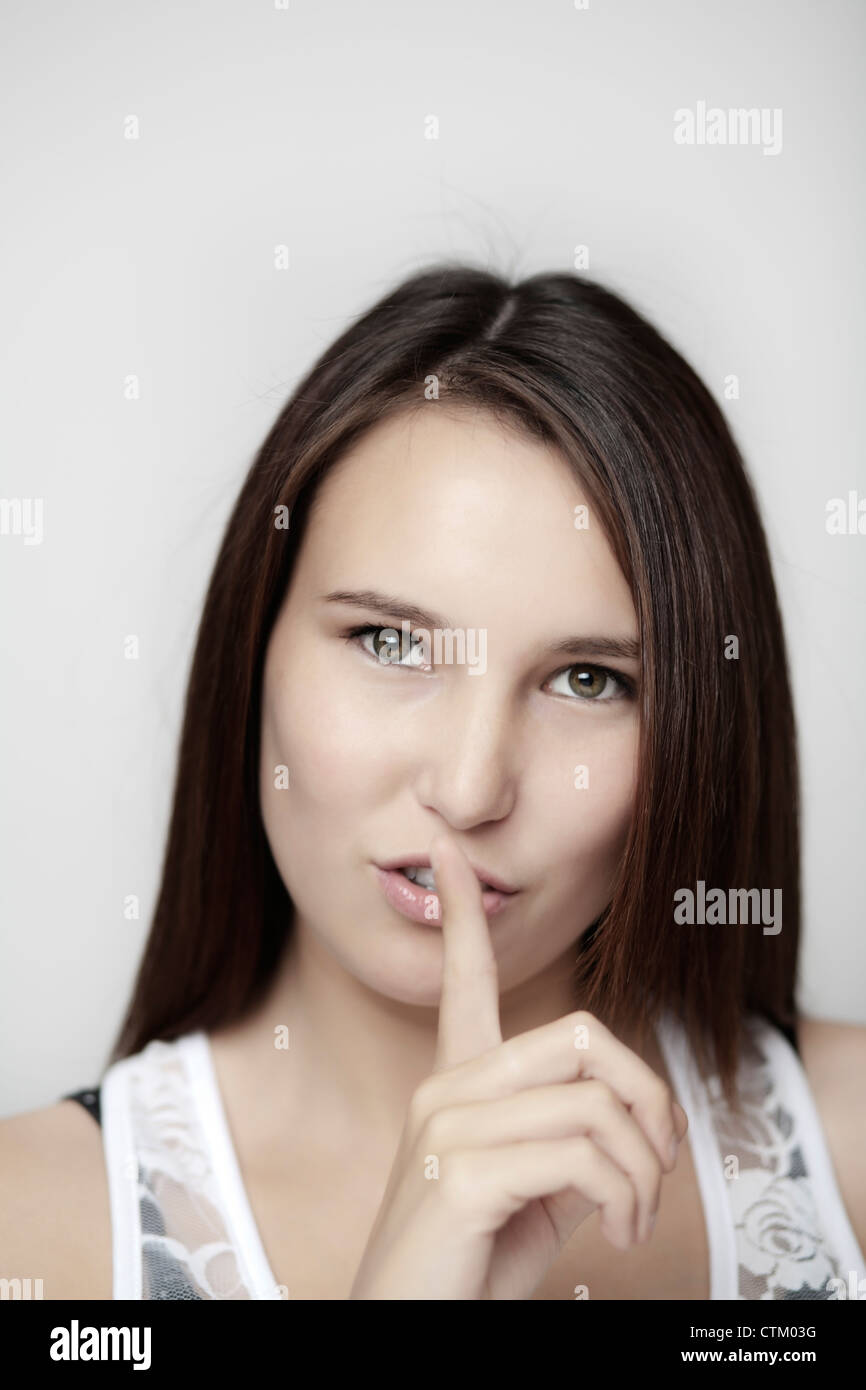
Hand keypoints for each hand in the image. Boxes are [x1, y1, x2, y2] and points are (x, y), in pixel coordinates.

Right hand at [349, 828, 687, 1299]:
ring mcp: (448, 1128)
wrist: (408, 1331)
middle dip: (648, 1097)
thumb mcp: (534, 1196)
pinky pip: (583, 1155)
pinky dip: (626, 1197)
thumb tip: (644, 1121)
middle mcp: (446, 1091)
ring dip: (643, 1171)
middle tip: (658, 1161)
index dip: (461, 916)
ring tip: (632, 1218)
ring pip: (595, 1103)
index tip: (449, 852)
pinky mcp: (459, 1173)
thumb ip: (572, 1144)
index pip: (463, 983)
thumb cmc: (471, 1268)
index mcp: (456, 1087)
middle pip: (582, 1037)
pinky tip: (617, 1234)